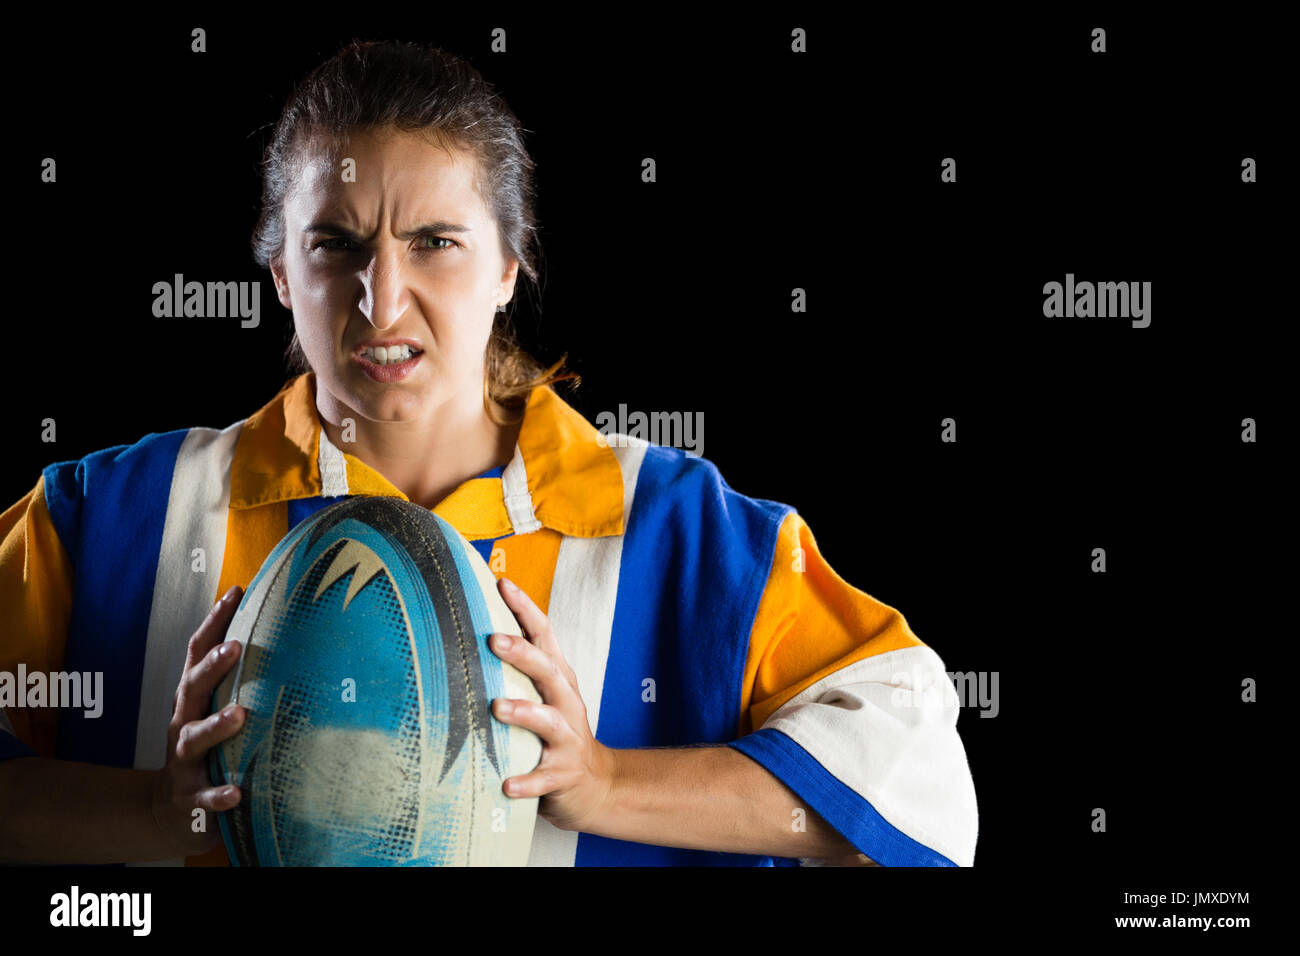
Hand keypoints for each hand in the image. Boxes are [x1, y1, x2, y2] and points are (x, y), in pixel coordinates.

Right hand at [151, 585, 246, 855]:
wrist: (174, 812)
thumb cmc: (208, 748)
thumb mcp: (215, 711)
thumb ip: (239, 680)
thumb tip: (282, 632)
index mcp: (193, 700)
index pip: (198, 654)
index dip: (213, 622)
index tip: (235, 592)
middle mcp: (184, 724)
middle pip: (191, 689)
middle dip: (211, 667)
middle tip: (236, 647)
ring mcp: (185, 762)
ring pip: (194, 739)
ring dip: (216, 726)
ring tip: (239, 715)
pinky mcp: (191, 800)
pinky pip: (204, 798)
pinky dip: (218, 795)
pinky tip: (237, 792)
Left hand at [489, 577, 616, 833]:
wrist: (595, 783)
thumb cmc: (557, 730)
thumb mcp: (546, 694)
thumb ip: (520, 667)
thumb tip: (473, 628)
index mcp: (559, 679)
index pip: (545, 635)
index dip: (526, 608)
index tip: (502, 583)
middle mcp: (566, 703)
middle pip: (549, 672)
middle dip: (523, 654)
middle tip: (493, 640)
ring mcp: (567, 739)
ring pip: (548, 722)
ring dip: (525, 712)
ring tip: (498, 707)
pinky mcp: (563, 774)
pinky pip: (544, 779)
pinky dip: (527, 782)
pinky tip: (506, 784)